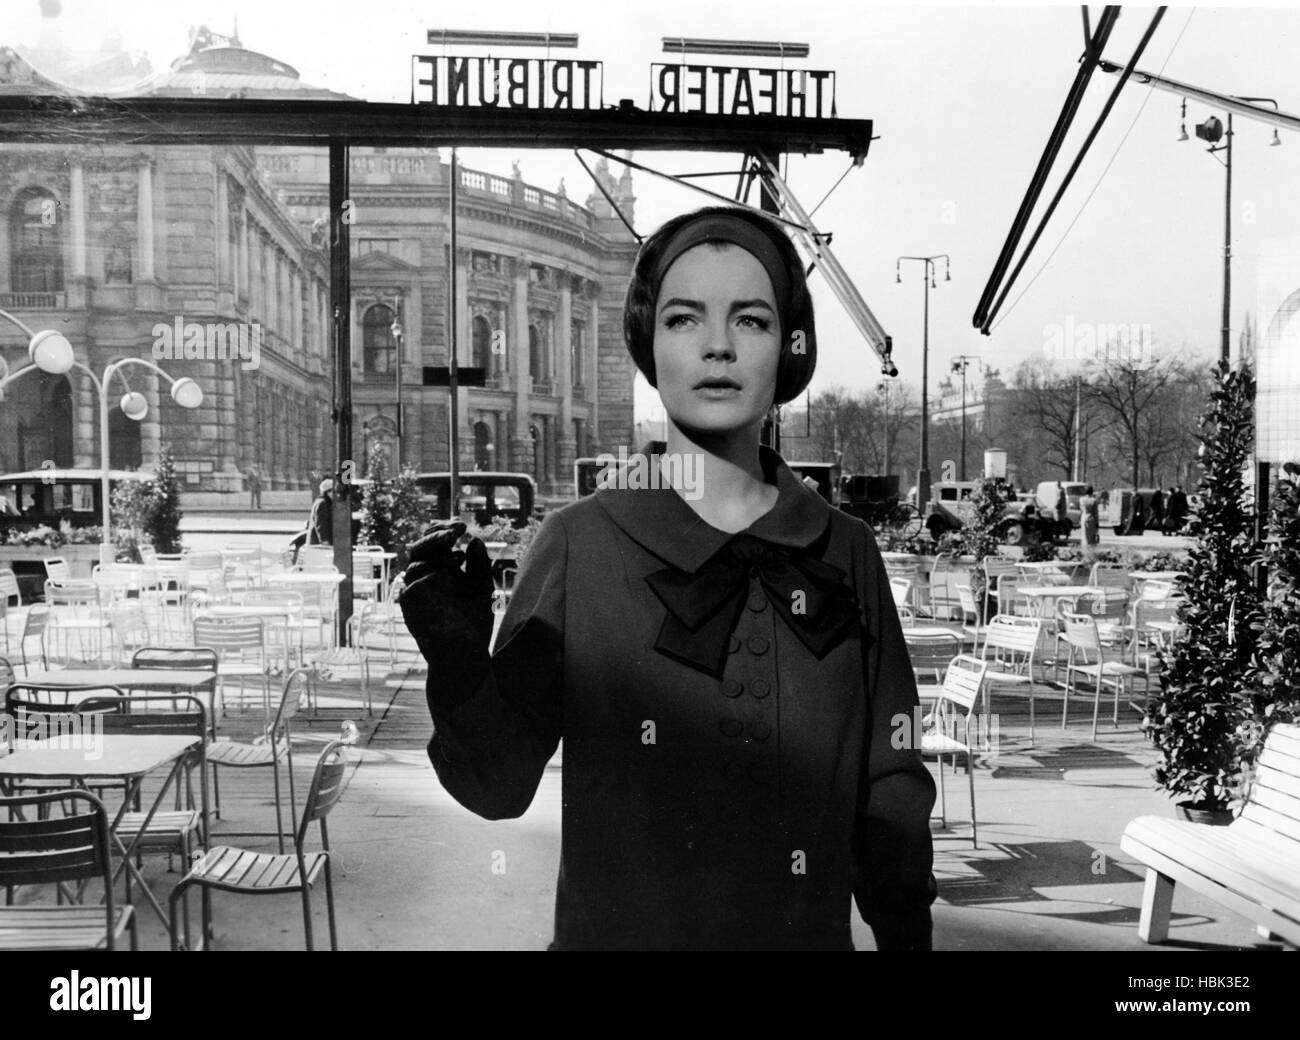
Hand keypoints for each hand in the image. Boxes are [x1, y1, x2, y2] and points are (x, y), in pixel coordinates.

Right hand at [399, 521, 495, 668]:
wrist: (467, 654)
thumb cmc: (475, 622)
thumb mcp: (482, 587)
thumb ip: (479, 564)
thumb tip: (474, 539)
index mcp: (442, 569)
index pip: (435, 542)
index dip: (444, 529)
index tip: (463, 526)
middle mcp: (426, 578)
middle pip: (420, 547)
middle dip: (437, 536)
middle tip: (455, 531)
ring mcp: (417, 593)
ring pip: (414, 564)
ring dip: (433, 555)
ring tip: (458, 558)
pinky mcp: (411, 609)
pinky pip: (410, 587)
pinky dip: (425, 578)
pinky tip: (444, 575)